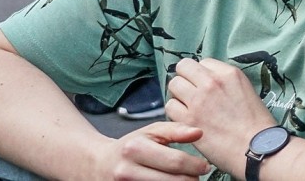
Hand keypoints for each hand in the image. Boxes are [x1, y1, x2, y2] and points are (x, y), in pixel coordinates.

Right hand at [95, 122, 209, 180]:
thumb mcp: (150, 132)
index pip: (175, 162)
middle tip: (197, 176)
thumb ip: (176, 130)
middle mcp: (127, 172)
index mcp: (134, 149)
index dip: (195, 165)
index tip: (204, 166)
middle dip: (191, 180)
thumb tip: (199, 132)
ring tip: (186, 180)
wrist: (99, 164)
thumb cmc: (131, 146)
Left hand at [165, 57, 277, 172]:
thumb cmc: (254, 124)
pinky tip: (186, 120)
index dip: (201, 74)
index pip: (203, 62)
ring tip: (188, 107)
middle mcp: (212, 82)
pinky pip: (170, 106)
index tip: (204, 86)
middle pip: (183, 68)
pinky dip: (175, 112)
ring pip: (174, 85)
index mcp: (229, 73)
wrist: (255, 148)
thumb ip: (225, 82)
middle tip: (191, 94)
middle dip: (185, 79)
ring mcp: (199, 99)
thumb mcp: (246, 90)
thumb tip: (205, 82)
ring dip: (179, 95)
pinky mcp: (188, 118)